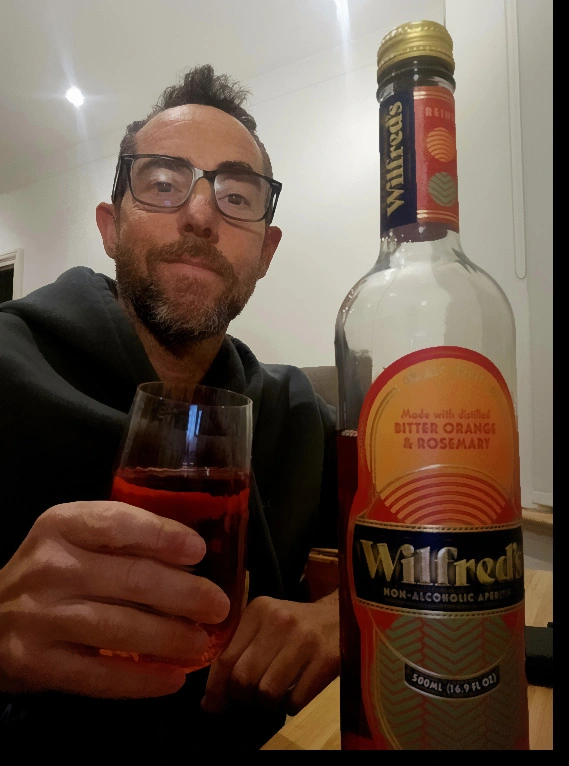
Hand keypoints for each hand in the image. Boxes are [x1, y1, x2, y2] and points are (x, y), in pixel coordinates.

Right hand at [0, 501, 229, 698]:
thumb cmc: (52, 573)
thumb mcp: (76, 541)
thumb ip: (123, 542)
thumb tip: (195, 561)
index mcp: (63, 525)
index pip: (119, 523)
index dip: (163, 536)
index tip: (199, 551)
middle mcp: (51, 567)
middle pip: (131, 579)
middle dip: (185, 594)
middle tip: (219, 605)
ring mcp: (41, 617)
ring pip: (120, 628)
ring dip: (170, 637)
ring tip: (202, 642)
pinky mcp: (38, 663)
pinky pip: (99, 675)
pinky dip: (140, 680)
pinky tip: (172, 680)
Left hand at [201, 590, 338, 716]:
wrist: (340, 616)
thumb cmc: (295, 625)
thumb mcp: (266, 624)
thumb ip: (238, 651)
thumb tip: (211, 700)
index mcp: (258, 610)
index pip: (225, 657)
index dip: (215, 689)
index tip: (212, 706)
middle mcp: (279, 621)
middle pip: (243, 678)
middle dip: (241, 698)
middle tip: (248, 700)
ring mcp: (304, 640)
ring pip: (267, 692)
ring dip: (265, 704)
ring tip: (271, 697)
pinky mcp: (327, 660)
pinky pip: (295, 701)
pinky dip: (289, 707)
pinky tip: (293, 694)